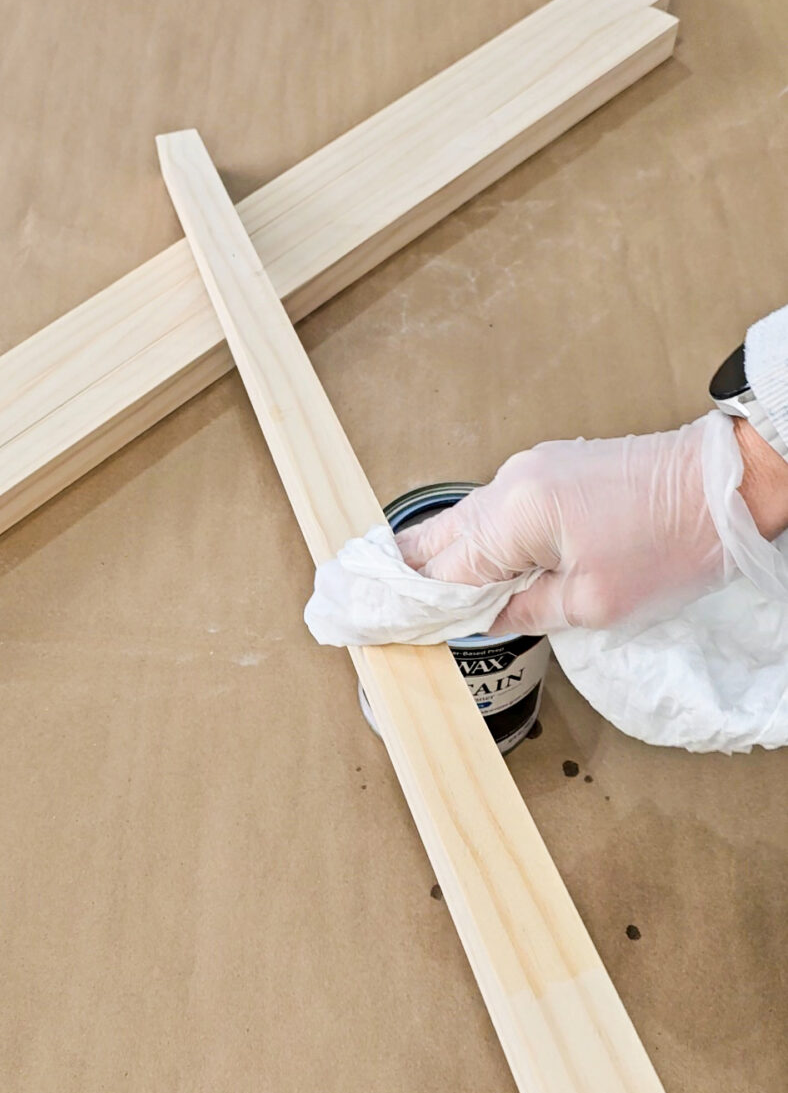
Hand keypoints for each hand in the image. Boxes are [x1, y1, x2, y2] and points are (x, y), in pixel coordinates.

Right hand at [395, 414, 787, 634]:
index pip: (438, 570)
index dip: (403, 603)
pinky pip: (496, 511)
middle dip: (405, 577)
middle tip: (368, 608)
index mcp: (515, 515)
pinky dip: (477, 542)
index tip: (363, 623)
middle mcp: (511, 483)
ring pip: (464, 522)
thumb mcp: (594, 603)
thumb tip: (481, 619)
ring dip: (443, 561)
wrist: (730, 484)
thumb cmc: (674, 542)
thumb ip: (524, 610)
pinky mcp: (553, 469)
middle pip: (437, 538)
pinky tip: (471, 570)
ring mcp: (531, 470)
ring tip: (416, 600)